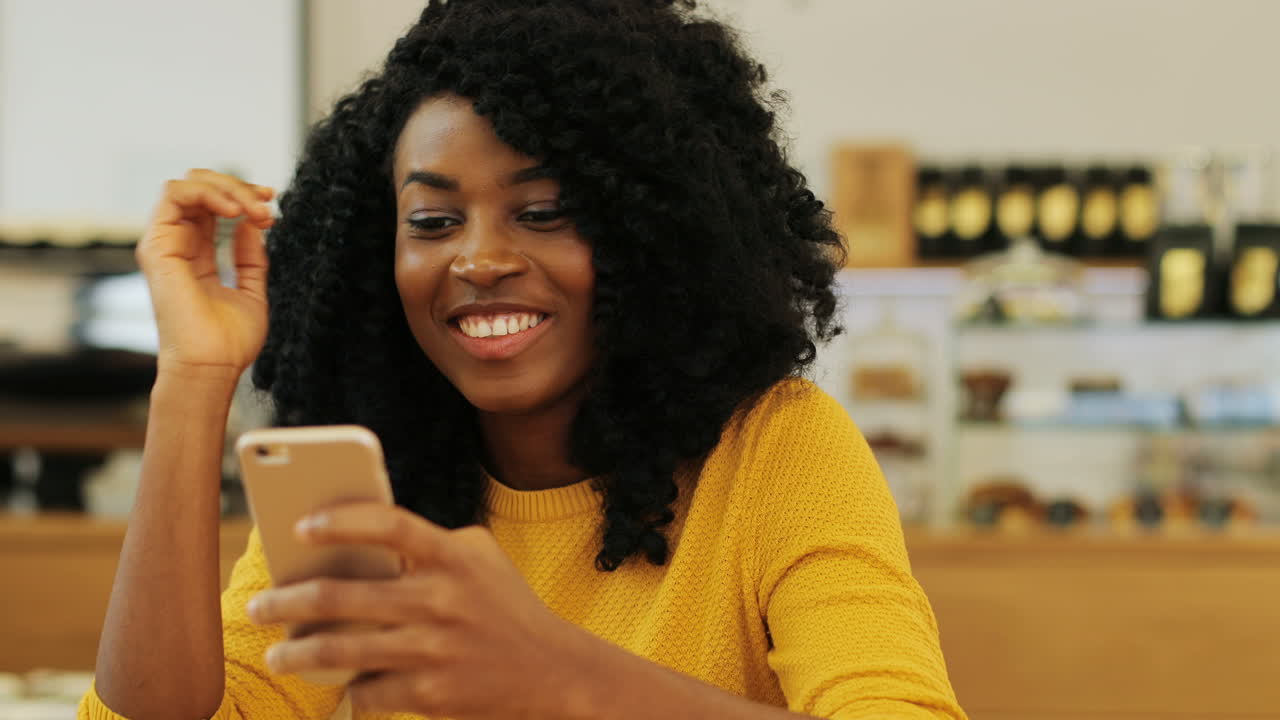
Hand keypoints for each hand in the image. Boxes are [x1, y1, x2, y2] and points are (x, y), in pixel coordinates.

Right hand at [136, 169, 275, 379]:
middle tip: (266, 203)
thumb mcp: (252, 291)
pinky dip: (207, 192)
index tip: (270, 206)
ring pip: (187, 185)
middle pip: (200, 190)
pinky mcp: (157, 246)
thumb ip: (249, 257)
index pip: (213, 208)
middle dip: (238, 187)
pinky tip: (234, 210)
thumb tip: (250, 224)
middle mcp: (178, 245)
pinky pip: (174, 195)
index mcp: (197, 255)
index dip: (242, 197)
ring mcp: (165, 243)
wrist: (213, 365)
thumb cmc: (229, 342)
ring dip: (227, 188)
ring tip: (254, 208)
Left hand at [246, 503, 595, 719]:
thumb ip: (430, 543)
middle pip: (343, 595)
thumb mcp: (482, 557)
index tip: (300, 526)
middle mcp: (441, 599)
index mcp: (453, 556)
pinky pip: (367, 693)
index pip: (389, 525)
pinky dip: (348, 693)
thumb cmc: (506, 606)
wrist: (554, 672)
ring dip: (297, 654)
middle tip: (259, 605)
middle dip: (286, 601)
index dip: (341, 521)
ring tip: (277, 655)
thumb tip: (353, 545)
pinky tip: (337, 690)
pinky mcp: (431, 694)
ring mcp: (434, 649)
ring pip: (341, 651)